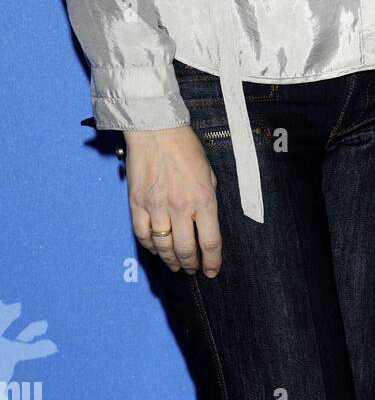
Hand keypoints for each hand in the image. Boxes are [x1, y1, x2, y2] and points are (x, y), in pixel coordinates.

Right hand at [123, 125, 222, 276]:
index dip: (212, 261)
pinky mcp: (137, 204)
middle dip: (192, 264)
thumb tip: (207, 220)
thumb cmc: (185, 146)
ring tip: (177, 264)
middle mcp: (180, 207)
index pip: (210, 241)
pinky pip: (143, 235)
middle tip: (194, 269)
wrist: (156, 130)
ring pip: (163, 247)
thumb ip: (207, 197)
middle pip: (186, 250)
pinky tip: (157, 249)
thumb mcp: (208, 171)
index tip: (212, 270)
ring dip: (171, 260)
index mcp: (203, 198)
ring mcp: (156, 207)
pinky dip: (150, 246)